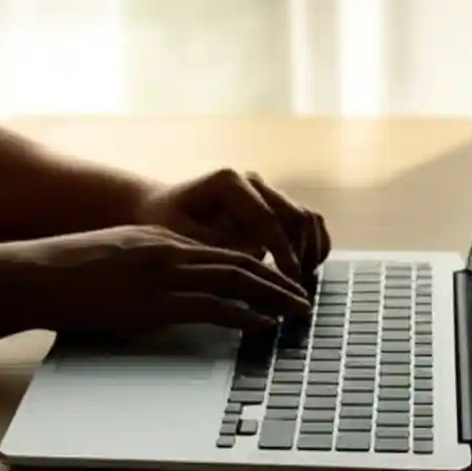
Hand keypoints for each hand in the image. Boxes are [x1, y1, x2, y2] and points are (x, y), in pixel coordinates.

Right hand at [0, 225, 310, 332]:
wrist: (34, 274)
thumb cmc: (65, 274)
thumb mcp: (115, 260)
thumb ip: (146, 270)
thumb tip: (165, 292)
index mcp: (163, 240)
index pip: (224, 250)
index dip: (259, 266)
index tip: (281, 281)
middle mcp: (171, 250)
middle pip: (241, 261)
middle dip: (279, 280)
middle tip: (305, 297)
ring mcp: (165, 274)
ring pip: (237, 280)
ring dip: (275, 297)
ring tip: (299, 311)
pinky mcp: (156, 301)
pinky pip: (214, 307)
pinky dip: (246, 315)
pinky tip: (265, 325)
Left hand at [134, 169, 331, 281]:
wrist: (158, 208)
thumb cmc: (163, 223)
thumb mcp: (180, 237)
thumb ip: (218, 247)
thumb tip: (259, 259)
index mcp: (229, 182)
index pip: (268, 220)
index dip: (283, 254)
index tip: (289, 282)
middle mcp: (252, 181)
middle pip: (296, 216)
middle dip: (301, 255)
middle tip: (297, 290)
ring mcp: (265, 190)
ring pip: (307, 217)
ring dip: (311, 251)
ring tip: (302, 283)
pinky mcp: (273, 204)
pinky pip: (306, 222)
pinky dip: (313, 245)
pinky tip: (306, 271)